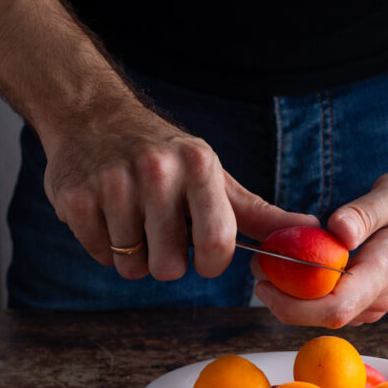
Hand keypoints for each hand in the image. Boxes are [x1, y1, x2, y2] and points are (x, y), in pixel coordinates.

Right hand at [42, 101, 316, 280]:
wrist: (96, 118)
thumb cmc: (168, 160)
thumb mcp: (216, 179)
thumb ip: (260, 214)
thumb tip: (312, 231)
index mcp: (200, 166)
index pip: (216, 245)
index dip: (211, 262)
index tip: (203, 254)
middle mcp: (157, 170)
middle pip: (169, 268)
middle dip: (167, 262)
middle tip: (160, 231)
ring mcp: (113, 182)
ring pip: (131, 266)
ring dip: (134, 255)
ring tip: (133, 219)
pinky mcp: (76, 197)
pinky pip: (99, 255)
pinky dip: (104, 246)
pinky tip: (107, 214)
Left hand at [253, 163, 387, 326]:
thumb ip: (366, 212)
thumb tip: (336, 231)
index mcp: (384, 273)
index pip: (333, 308)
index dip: (293, 305)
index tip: (264, 283)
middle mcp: (379, 297)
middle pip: (321, 316)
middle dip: (283, 298)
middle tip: (258, 266)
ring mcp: (376, 302)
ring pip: (326, 313)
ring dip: (294, 295)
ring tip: (272, 262)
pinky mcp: (372, 298)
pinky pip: (335, 304)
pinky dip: (310, 291)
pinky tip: (299, 266)